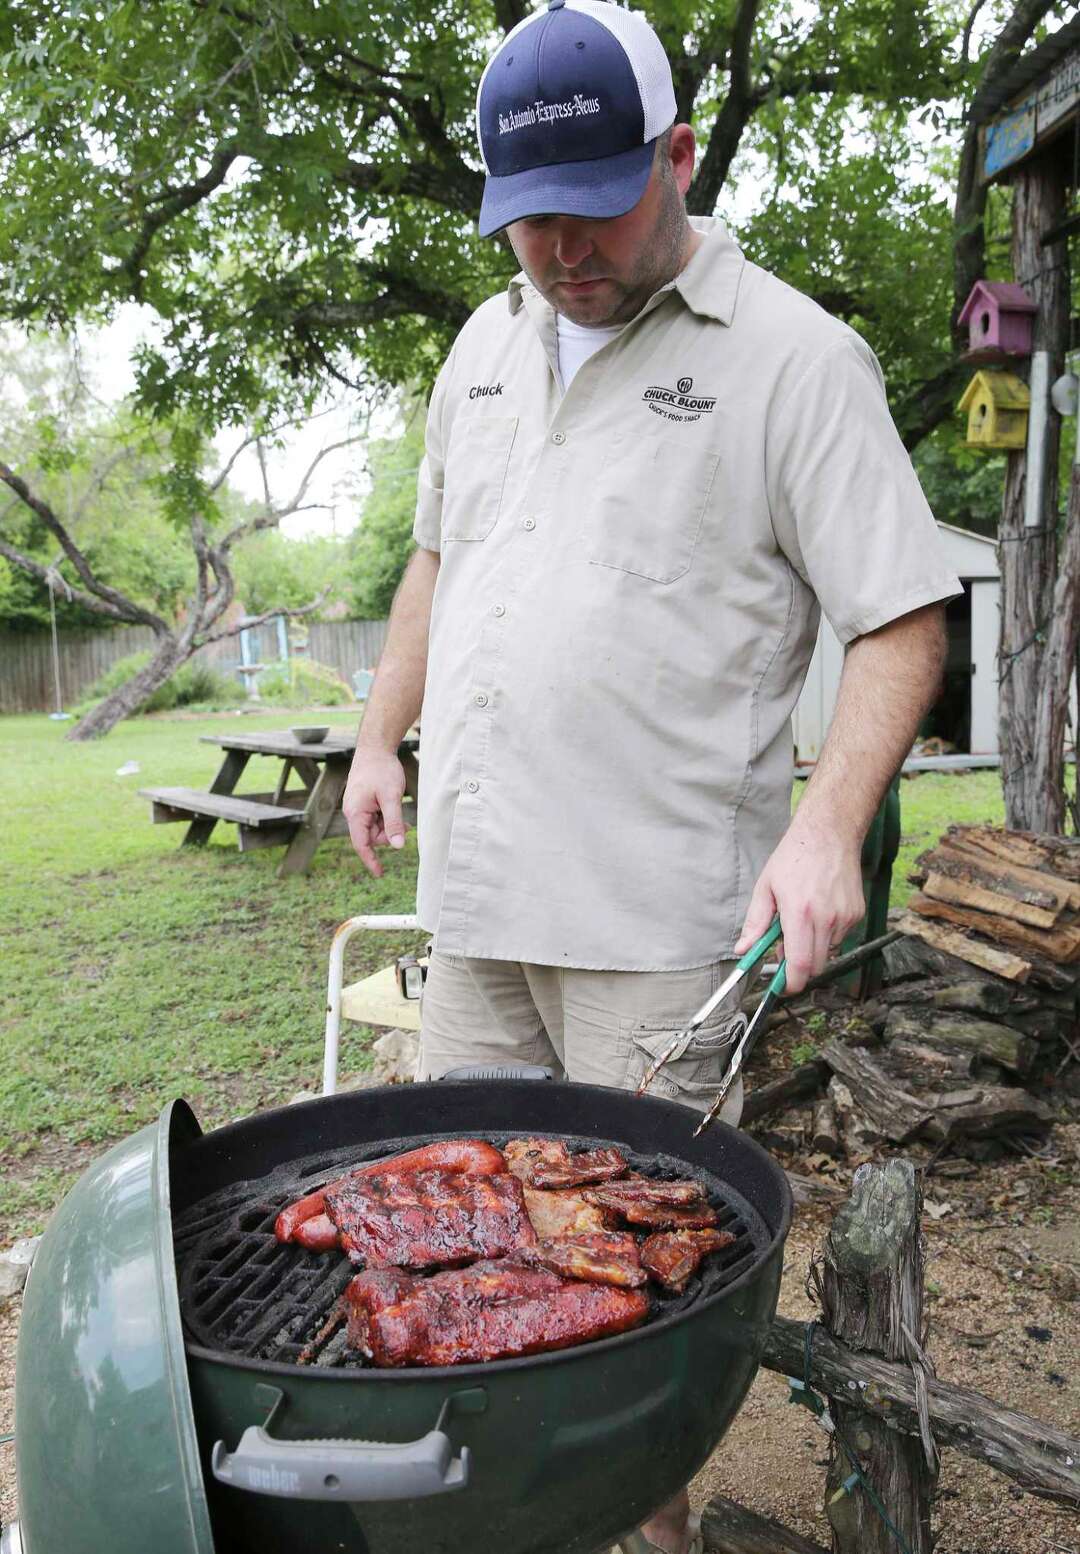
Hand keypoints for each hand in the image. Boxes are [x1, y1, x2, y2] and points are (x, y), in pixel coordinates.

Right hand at [343, 748, 408, 876]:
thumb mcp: (391, 797)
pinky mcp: (364, 802)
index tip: (380, 874)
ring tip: (398, 808)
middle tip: (405, 825)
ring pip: (376, 826)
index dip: (371, 860)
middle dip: (388, 834)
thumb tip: (398, 847)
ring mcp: (358, 807)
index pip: (361, 844)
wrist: (375, 747)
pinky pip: (376, 817)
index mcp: (355, 813)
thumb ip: (394, 823)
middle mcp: (353, 812)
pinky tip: (393, 804)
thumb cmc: (381, 770)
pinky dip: (387, 816)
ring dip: (389, 824)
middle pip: (372, 836)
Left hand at [734, 819, 864, 994]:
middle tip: (785, 949)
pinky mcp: (857, 913)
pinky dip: (826, 933)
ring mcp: (845, 917)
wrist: (828, 834)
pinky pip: (839, 937)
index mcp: (799, 914)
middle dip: (799, 967)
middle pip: (816, 966)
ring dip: (813, 948)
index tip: (782, 986)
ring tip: (802, 920)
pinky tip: (819, 910)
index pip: (800, 965)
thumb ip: (755, 923)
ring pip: (827, 952)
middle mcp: (826, 919)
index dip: (791, 984)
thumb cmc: (794, 858)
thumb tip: (744, 949)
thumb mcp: (766, 888)